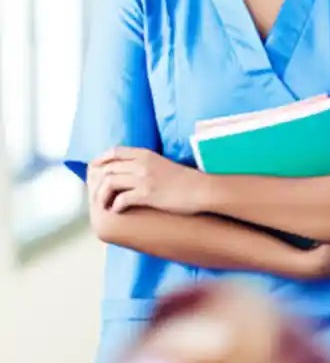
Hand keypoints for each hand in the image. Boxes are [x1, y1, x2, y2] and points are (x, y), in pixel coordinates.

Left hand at [88, 147, 209, 215]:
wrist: (203, 190)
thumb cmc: (186, 180)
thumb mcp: (163, 164)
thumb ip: (145, 164)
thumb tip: (130, 171)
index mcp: (146, 154)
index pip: (113, 152)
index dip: (100, 162)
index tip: (94, 173)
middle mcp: (142, 164)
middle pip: (107, 168)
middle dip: (97, 183)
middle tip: (97, 195)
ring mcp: (145, 178)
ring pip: (110, 183)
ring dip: (102, 196)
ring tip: (105, 205)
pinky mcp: (148, 194)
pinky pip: (122, 199)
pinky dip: (116, 206)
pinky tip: (118, 210)